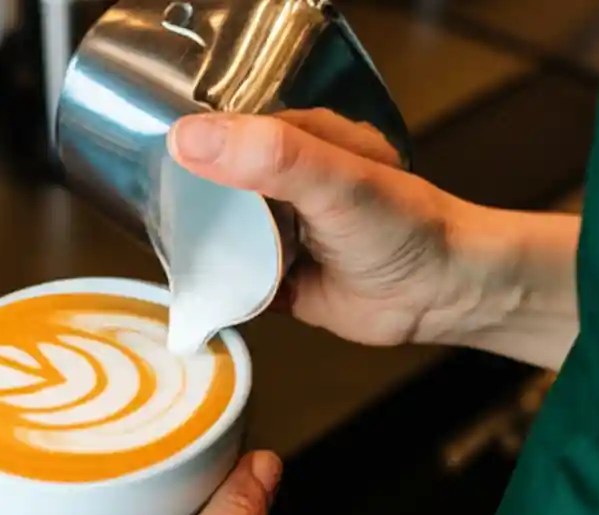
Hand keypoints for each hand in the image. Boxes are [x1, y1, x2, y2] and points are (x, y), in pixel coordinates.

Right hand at [169, 109, 485, 346]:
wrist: (444, 296)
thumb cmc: (404, 227)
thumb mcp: (335, 180)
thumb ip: (269, 157)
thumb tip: (189, 138)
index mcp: (297, 140)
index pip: (224, 135)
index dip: (190, 152)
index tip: (155, 174)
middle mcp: (283, 185)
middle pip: (212, 189)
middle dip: (187, 207)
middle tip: (161, 226)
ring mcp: (279, 234)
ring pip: (218, 237)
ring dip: (198, 251)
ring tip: (174, 261)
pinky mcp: (278, 280)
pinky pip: (232, 282)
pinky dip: (216, 290)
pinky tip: (197, 295)